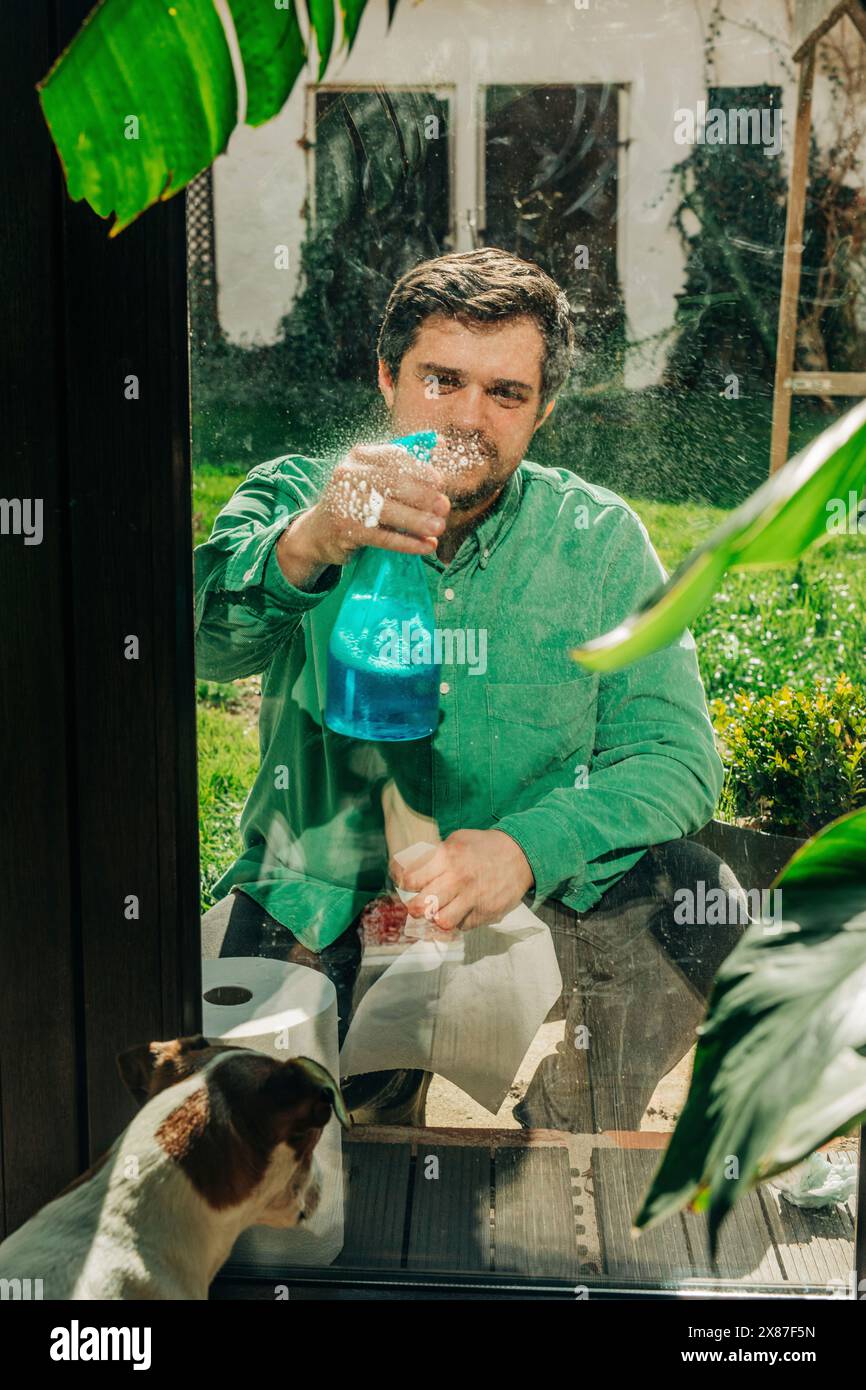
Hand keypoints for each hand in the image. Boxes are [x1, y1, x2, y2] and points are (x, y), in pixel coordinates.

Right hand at [293, 442, 451, 568]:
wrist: (318, 532)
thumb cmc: (357, 501)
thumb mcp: (374, 478)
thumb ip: (404, 464)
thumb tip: (441, 444)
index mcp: (359, 456)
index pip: (394, 457)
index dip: (420, 469)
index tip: (440, 482)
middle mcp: (348, 474)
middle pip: (393, 482)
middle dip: (423, 495)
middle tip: (444, 507)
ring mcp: (344, 501)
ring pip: (388, 510)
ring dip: (418, 520)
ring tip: (439, 527)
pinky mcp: (345, 529)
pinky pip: (383, 536)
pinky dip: (407, 542)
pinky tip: (426, 546)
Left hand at [389, 829, 534, 932]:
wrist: (521, 854)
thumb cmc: (483, 846)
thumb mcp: (456, 840)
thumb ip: (433, 856)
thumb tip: (407, 870)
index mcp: (447, 857)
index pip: (410, 880)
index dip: (403, 885)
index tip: (405, 886)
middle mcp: (458, 878)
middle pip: (421, 906)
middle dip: (414, 908)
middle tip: (417, 905)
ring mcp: (473, 898)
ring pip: (441, 922)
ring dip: (436, 919)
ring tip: (439, 911)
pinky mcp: (487, 912)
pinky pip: (463, 926)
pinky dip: (459, 921)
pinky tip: (462, 910)